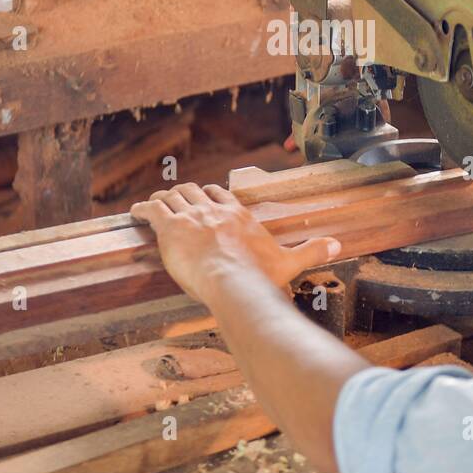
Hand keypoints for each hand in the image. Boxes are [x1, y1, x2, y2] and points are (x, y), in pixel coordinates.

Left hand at [130, 183, 341, 304]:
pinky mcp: (171, 226)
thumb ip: (312, 251)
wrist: (235, 282)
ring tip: (153, 205)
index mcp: (238, 214)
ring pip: (171, 196)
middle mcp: (214, 209)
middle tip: (175, 201)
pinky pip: (151, 209)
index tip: (203, 198)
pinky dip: (141, 209)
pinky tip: (133, 213)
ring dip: (161, 199)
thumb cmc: (261, 276)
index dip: (209, 195)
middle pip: (193, 190)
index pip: (220, 194)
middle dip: (183, 193)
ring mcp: (191, 216)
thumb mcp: (290, 262)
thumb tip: (339, 244)